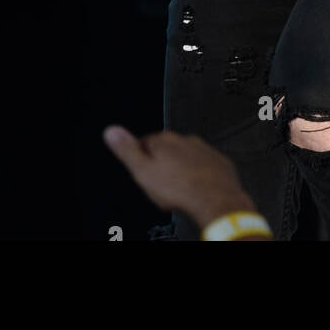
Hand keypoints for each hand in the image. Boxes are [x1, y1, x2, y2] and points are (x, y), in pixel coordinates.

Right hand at [102, 127, 262, 231]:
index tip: (140, 167)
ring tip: (176, 186)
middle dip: (161, 161)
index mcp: (163, 141)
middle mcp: (185, 140)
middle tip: (158, 180)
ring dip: (181, 166)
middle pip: (167, 148)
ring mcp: (203, 150)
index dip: (140, 156)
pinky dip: (199, 173)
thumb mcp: (143, 171)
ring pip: (187, 156)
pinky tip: (195, 186)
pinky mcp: (218, 162)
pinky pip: (205, 165)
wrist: (214, 198)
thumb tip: (111, 131)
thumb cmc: (179, 188)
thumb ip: (127, 150)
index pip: (145, 142)